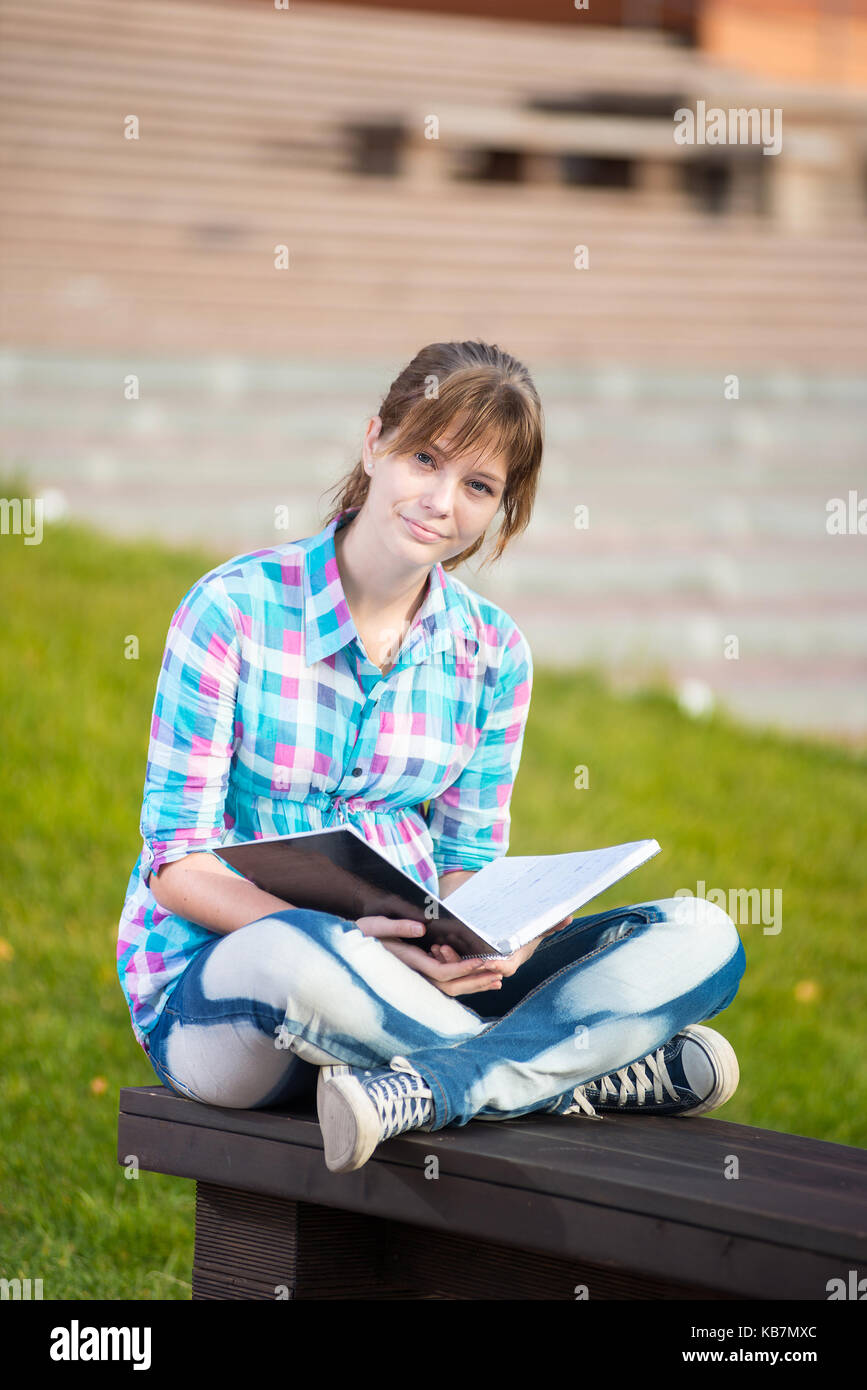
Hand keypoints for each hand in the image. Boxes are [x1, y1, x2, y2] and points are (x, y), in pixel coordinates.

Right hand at [355, 916, 502, 996]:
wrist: (348, 945)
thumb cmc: (361, 932)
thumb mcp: (375, 925)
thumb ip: (397, 926)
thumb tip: (421, 928)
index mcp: (407, 963)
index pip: (441, 972)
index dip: (463, 968)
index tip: (483, 961)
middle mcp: (413, 975)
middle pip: (450, 987)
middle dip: (475, 982)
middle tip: (500, 976)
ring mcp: (415, 979)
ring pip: (448, 989)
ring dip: (472, 985)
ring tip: (495, 981)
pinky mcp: (417, 976)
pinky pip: (443, 985)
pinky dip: (462, 982)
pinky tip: (476, 978)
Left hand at [430, 913, 575, 980]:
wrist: (502, 925)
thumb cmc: (518, 926)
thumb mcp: (533, 925)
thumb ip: (549, 923)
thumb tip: (568, 916)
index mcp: (511, 961)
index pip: (504, 968)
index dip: (495, 966)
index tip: (486, 961)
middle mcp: (493, 967)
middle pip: (478, 971)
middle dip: (464, 964)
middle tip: (449, 951)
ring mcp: (477, 966)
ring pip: (462, 970)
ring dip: (450, 960)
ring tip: (439, 947)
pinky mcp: (463, 962)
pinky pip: (452, 965)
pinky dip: (444, 957)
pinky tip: (435, 946)